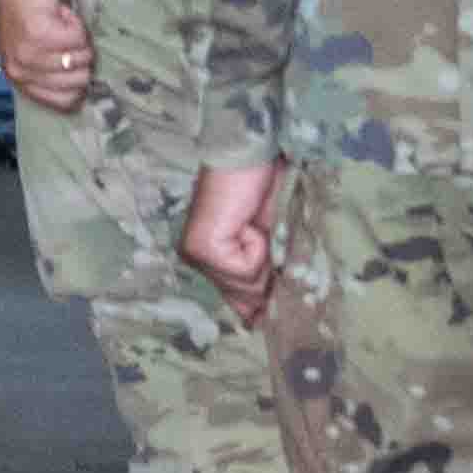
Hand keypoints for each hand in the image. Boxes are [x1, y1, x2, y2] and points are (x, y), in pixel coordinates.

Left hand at [0, 0, 95, 110]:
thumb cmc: (26, 13)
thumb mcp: (35, 52)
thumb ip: (51, 73)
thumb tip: (83, 87)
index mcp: (20, 79)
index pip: (64, 103)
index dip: (80, 84)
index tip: (76, 62)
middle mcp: (20, 72)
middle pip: (78, 82)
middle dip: (81, 55)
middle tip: (63, 35)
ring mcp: (29, 55)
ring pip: (82, 58)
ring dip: (78, 36)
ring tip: (59, 22)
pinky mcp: (39, 35)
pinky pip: (78, 38)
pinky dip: (76, 22)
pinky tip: (60, 13)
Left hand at [178, 158, 282, 315]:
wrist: (256, 153)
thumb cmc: (268, 189)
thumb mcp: (274, 241)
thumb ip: (266, 276)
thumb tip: (264, 320)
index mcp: (213, 258)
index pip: (239, 302)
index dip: (262, 306)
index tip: (275, 313)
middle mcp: (198, 258)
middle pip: (247, 298)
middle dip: (268, 280)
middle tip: (268, 243)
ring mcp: (196, 253)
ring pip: (247, 286)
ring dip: (266, 259)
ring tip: (260, 226)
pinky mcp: (202, 247)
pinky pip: (244, 269)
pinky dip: (257, 247)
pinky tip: (249, 222)